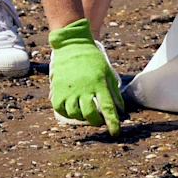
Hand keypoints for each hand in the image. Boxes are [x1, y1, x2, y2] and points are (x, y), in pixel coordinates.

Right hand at [47, 18, 122, 133]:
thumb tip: (120, 110)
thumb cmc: (93, 59)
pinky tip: (72, 111)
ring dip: (82, 118)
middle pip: (90, 114)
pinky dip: (67, 113)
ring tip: (86, 115)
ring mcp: (69, 89)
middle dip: (96, 122)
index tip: (115, 132)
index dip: (112, 122)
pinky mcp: (58, 89)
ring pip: (75, 114)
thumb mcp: (107, 72)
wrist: (73, 45)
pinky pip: (60, 109)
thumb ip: (114, 92)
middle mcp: (84, 88)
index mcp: (99, 83)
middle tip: (99, 121)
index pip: (107, 108)